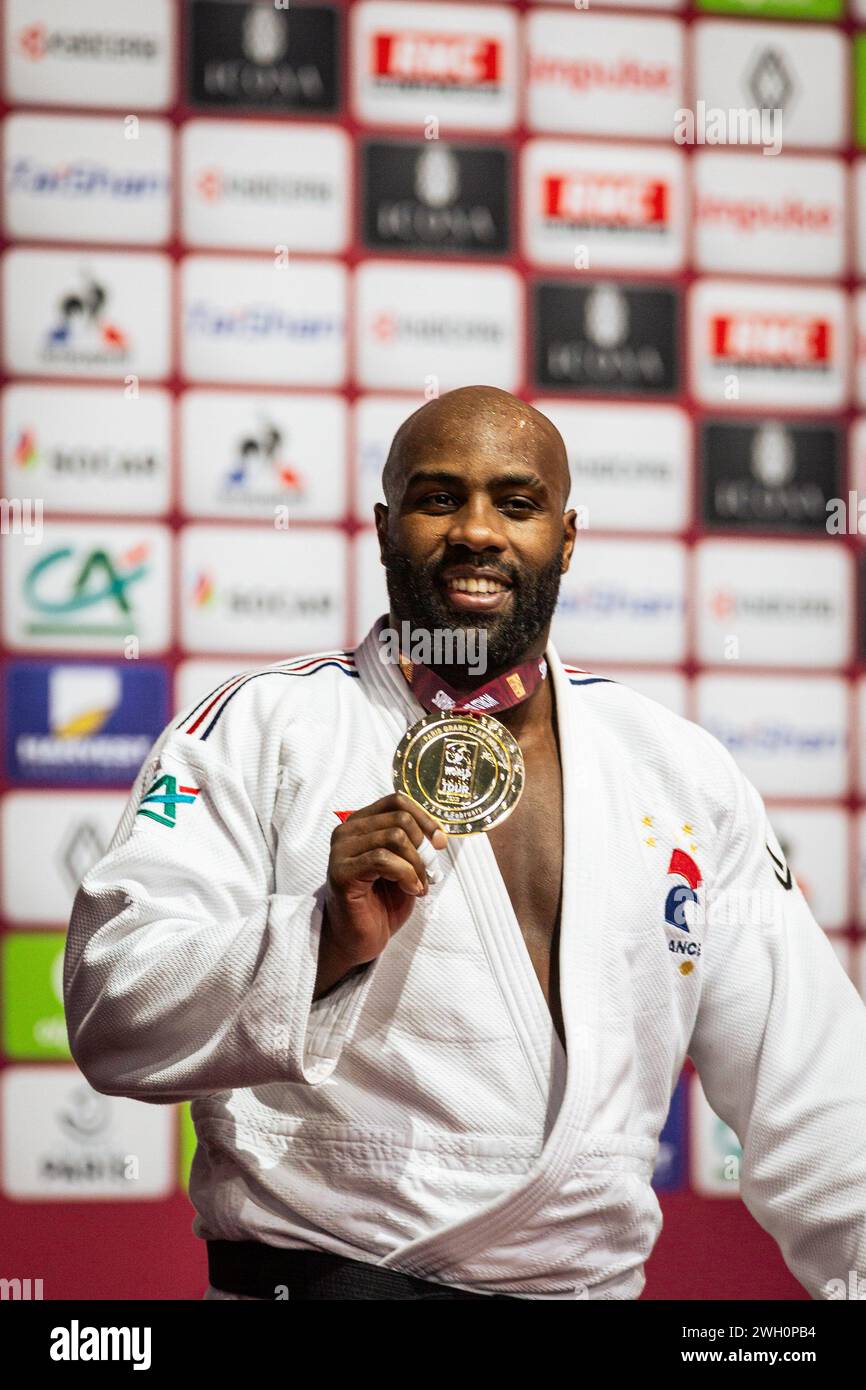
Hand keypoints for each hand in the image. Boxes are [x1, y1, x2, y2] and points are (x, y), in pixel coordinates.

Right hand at [315, 793, 446, 995]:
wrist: (360, 939)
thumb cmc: (382, 902)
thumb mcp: (405, 865)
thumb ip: (414, 844)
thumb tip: (438, 835)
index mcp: (361, 823)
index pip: (396, 801)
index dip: (424, 818)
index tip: (440, 843)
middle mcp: (346, 831)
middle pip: (399, 818)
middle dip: (423, 847)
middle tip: (430, 873)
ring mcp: (340, 851)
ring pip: (394, 837)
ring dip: (416, 864)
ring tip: (419, 885)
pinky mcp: (341, 872)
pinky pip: (383, 859)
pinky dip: (406, 875)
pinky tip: (411, 891)